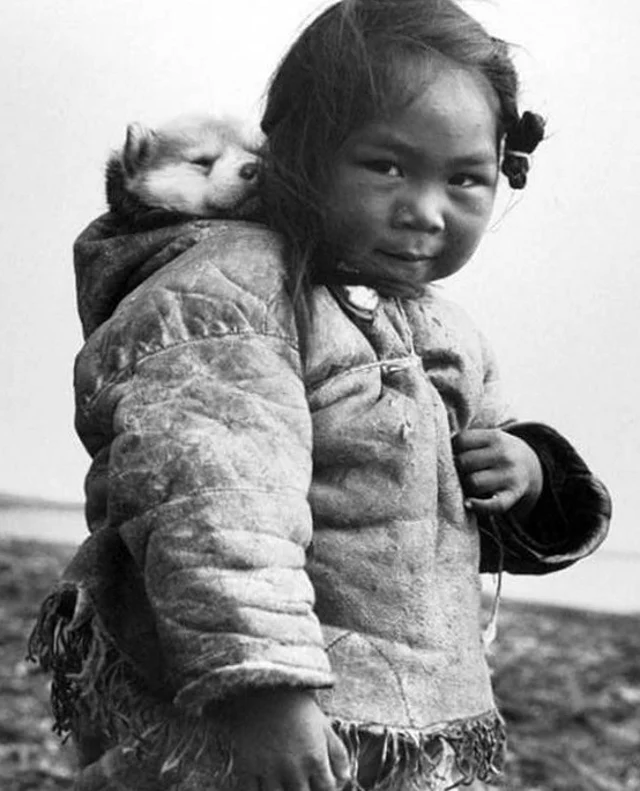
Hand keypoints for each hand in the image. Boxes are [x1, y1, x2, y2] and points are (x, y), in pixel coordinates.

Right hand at [225, 688, 350, 790]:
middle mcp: (293, 769)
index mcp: (314, 758)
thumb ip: (338, 752)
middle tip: (301, 781)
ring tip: (284, 782)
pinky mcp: (246, 768)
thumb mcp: (323, 724)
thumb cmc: (296, 703)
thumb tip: (345, 779)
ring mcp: (268, 771)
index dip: (327, 788)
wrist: (262, 684)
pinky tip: (263, 784)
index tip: (321, 782)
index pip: (327, 790)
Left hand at [453, 429, 542, 516]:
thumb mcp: (487, 439)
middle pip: (464, 462)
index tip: (451, 454)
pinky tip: (467, 504)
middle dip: (455, 468)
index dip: (451, 449)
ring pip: (473, 483)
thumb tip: (437, 450)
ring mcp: (509, 475)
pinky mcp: (512, 495)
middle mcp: (504, 455)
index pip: (461, 440)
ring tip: (465, 484)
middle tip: (456, 471)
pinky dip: (479, 506)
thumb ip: (466, 441)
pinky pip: (494, 505)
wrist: (530, 465)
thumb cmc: (496, 452)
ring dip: (464, 486)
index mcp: (494, 437)